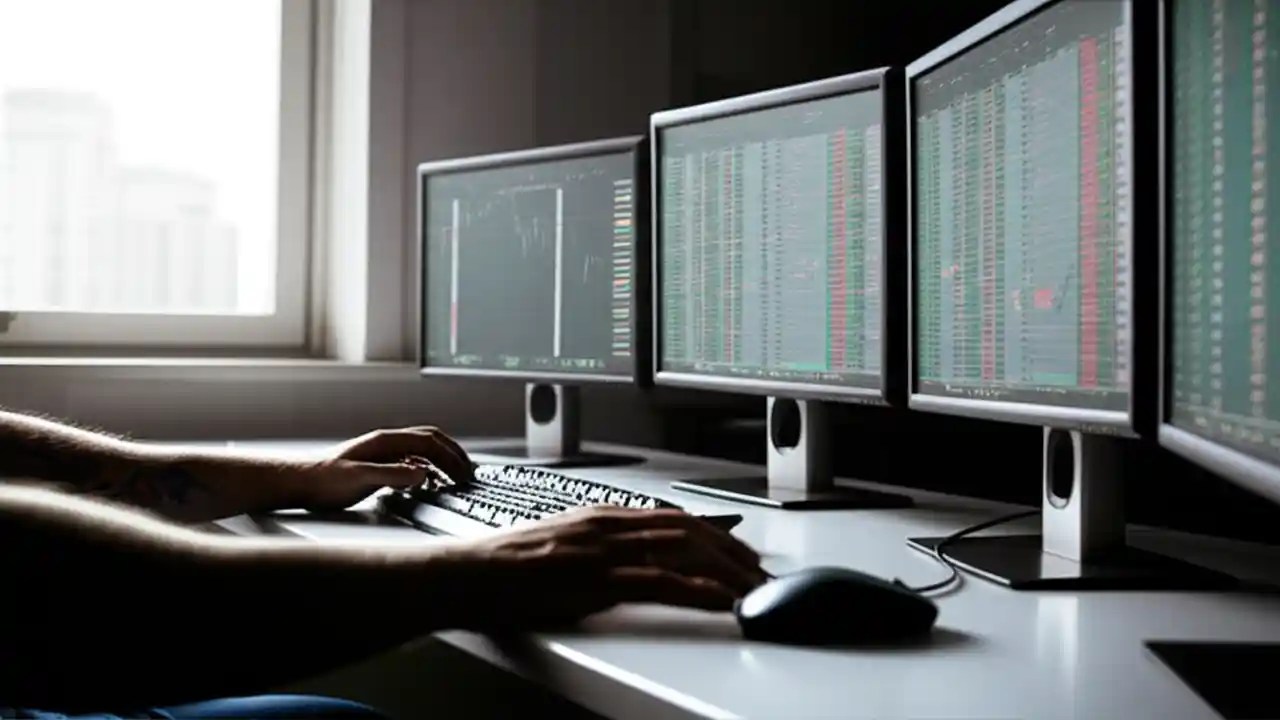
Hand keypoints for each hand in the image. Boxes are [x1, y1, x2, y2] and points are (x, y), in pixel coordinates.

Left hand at [299, 426, 473, 511]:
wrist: (299, 483)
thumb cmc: (321, 479)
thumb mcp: (358, 478)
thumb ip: (391, 474)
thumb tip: (422, 473)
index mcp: (385, 441)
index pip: (428, 441)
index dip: (449, 456)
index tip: (462, 472)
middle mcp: (387, 444)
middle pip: (430, 440)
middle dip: (453, 454)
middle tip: (468, 471)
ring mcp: (384, 455)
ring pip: (423, 451)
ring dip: (443, 461)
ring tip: (457, 476)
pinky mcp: (380, 467)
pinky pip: (412, 463)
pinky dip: (429, 471)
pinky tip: (431, 482)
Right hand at [445, 506, 767, 630]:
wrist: (469, 574)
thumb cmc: (507, 566)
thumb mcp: (562, 545)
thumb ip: (598, 547)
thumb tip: (628, 561)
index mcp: (602, 515)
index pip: (672, 517)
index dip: (713, 531)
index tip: (738, 548)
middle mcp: (608, 525)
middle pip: (687, 529)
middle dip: (730, 549)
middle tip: (759, 570)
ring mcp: (604, 550)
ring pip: (682, 550)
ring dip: (725, 569)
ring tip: (752, 585)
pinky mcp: (596, 578)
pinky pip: (658, 581)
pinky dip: (695, 588)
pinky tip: (718, 597)